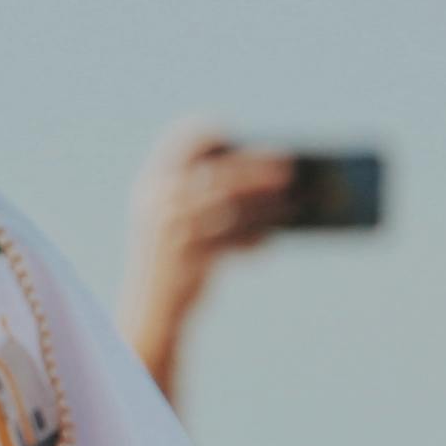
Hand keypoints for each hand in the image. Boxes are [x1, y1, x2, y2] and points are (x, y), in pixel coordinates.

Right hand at [122, 126, 305, 395]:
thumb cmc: (172, 262)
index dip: (210, 131)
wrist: (149, 314)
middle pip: (220, 172)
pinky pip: (233, 239)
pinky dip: (256, 237)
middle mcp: (160, 200)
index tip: (237, 133)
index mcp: (153, 183)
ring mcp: (173, 227)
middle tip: (291, 168)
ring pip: (233, 205)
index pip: (183, 140)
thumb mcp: (178, 222)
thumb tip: (267, 176)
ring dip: (267, 203)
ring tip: (296, 204)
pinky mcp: (191, 256)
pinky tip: (271, 241)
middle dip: (258, 168)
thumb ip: (208, 195)